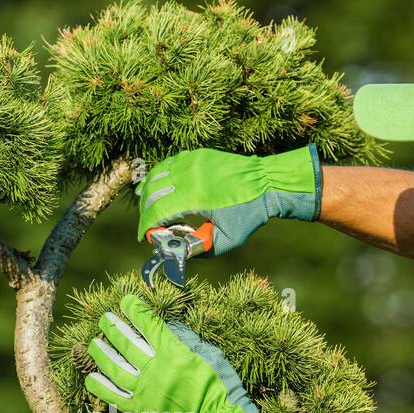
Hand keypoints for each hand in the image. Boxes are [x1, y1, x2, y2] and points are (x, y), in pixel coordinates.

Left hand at [83, 294, 273, 412]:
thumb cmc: (220, 385)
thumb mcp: (209, 353)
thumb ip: (186, 339)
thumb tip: (167, 326)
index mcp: (172, 352)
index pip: (147, 324)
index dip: (134, 310)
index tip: (125, 301)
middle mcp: (155, 369)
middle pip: (126, 343)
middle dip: (113, 327)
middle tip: (104, 319)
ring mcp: (145, 390)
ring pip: (114, 367)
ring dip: (101, 354)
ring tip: (93, 343)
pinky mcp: (141, 410)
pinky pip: (114, 397)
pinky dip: (100, 388)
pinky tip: (90, 378)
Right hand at [135, 144, 321, 255]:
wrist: (268, 184)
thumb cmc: (248, 214)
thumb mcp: (226, 240)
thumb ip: (199, 249)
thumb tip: (176, 255)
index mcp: (194, 196)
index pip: (157, 211)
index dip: (146, 226)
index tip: (144, 237)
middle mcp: (189, 175)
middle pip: (152, 192)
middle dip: (145, 211)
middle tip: (148, 227)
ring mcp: (193, 161)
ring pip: (157, 175)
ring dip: (149, 193)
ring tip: (149, 209)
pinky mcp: (198, 155)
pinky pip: (169, 164)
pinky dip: (160, 177)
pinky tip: (161, 188)